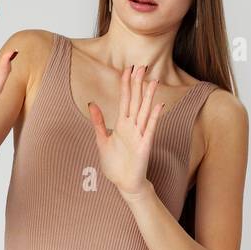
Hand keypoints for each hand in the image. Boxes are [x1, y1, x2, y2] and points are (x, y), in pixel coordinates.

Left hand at [86, 63, 164, 197]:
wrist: (124, 183)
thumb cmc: (114, 164)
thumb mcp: (101, 140)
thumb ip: (98, 122)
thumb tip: (91, 104)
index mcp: (122, 124)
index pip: (125, 99)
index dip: (125, 84)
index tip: (127, 69)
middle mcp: (132, 127)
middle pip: (135, 100)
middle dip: (138, 84)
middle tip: (142, 66)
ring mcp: (140, 134)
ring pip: (144, 111)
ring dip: (149, 96)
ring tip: (153, 80)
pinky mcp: (145, 145)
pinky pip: (150, 128)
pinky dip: (154, 117)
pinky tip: (159, 105)